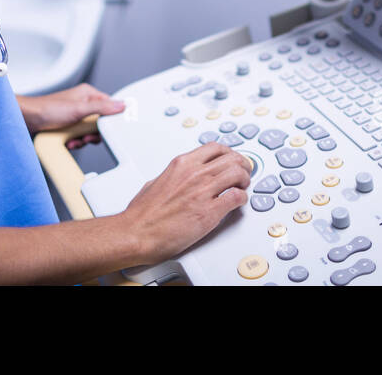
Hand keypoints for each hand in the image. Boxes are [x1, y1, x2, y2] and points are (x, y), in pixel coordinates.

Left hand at [17, 83, 124, 138]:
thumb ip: (101, 107)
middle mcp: (82, 105)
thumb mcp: (78, 109)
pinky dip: (75, 142)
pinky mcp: (67, 128)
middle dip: (93, 133)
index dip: (109, 120)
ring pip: (89, 133)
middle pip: (99, 123)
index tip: (106, 129)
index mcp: (88, 95)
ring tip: (74, 140)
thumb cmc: (46, 109)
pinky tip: (68, 143)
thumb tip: (122, 105)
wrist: (25, 120)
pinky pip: (78, 138)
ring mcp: (74, 117)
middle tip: (86, 136)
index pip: (109, 107)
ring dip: (83, 140)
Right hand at [119, 143, 249, 264]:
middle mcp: (194, 174)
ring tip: (243, 187)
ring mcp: (203, 191)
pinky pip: (237, 197)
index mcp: (182, 164)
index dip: (229, 154)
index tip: (233, 160)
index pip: (215, 148)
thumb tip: (178, 178)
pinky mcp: (209, 212)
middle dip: (242, 165)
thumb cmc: (142, 213)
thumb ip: (172, 176)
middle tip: (244, 173)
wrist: (137, 232)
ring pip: (238, 174)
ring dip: (245, 180)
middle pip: (232, 158)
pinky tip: (238, 202)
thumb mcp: (156, 182)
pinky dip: (242, 199)